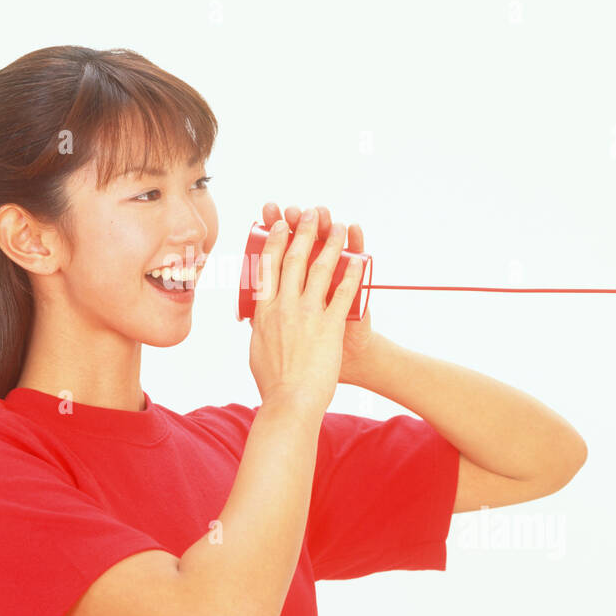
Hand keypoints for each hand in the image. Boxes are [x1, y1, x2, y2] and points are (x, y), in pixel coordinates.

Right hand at [261, 202, 376, 386]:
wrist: (290, 403)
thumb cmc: (272, 383)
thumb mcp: (256, 350)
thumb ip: (259, 331)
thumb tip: (257, 322)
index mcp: (263, 312)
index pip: (267, 267)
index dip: (275, 241)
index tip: (280, 224)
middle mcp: (283, 308)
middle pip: (293, 260)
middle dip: (303, 231)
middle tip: (309, 212)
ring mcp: (307, 315)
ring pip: (319, 269)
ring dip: (330, 243)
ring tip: (337, 225)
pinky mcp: (329, 326)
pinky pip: (344, 294)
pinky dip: (352, 274)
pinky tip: (359, 258)